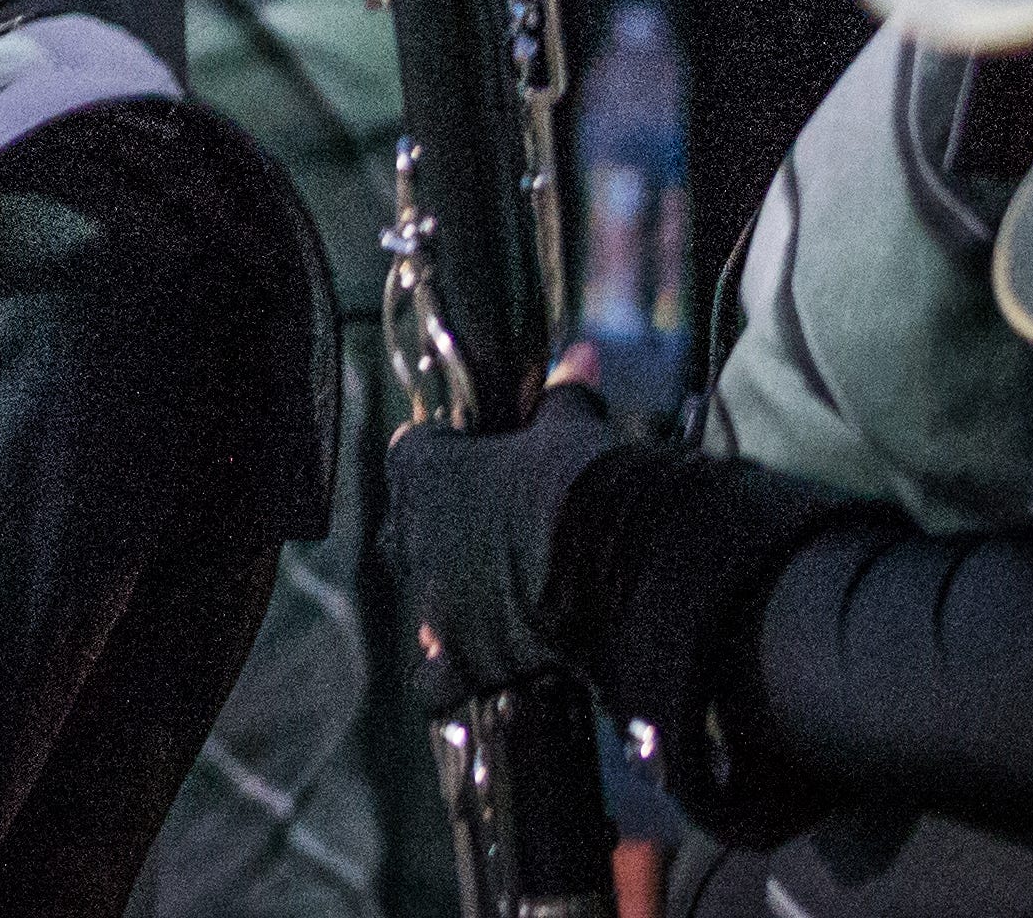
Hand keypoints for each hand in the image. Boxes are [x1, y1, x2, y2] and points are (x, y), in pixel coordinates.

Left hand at [383, 384, 617, 711]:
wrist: (623, 566)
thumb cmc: (589, 485)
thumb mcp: (573, 431)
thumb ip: (562, 396)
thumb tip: (578, 357)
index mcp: (420, 471)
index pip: (413, 452)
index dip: (448, 454)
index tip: (480, 460)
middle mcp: (409, 536)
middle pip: (410, 525)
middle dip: (443, 528)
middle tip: (496, 531)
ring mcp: (429, 601)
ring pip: (423, 596)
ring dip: (450, 596)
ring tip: (502, 596)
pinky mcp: (457, 658)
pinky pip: (435, 676)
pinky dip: (454, 673)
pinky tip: (487, 666)